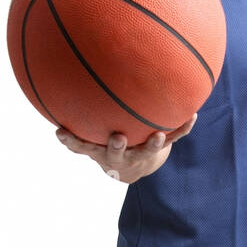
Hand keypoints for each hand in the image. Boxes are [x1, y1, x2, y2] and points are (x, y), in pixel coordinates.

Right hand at [55, 113, 196, 181]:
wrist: (132, 168)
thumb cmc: (105, 142)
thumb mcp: (90, 133)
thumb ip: (79, 117)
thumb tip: (54, 78)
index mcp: (99, 151)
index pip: (81, 147)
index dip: (71, 141)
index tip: (61, 132)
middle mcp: (118, 156)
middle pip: (115, 154)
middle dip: (116, 148)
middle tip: (117, 138)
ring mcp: (139, 155)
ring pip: (146, 152)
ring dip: (151, 145)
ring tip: (157, 136)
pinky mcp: (158, 149)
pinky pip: (172, 139)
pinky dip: (182, 128)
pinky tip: (192, 116)